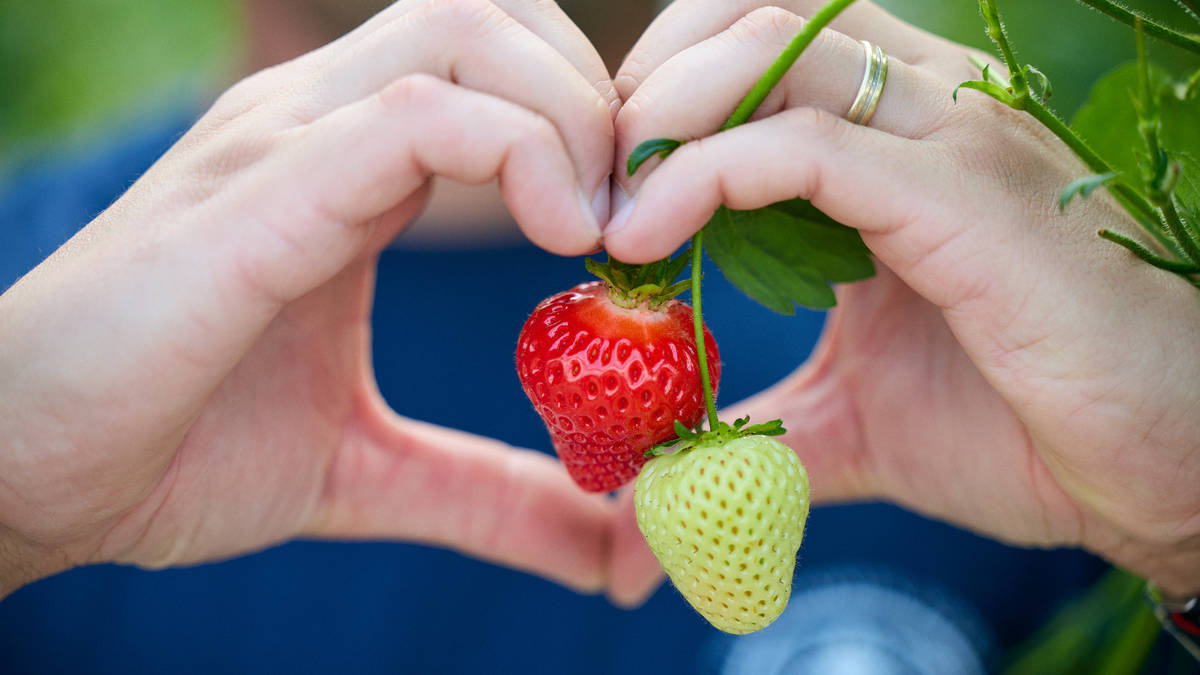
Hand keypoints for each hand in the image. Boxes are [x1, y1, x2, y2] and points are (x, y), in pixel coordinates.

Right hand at [0, 0, 621, 596]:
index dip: (588, 121)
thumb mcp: (366, 469)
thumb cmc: (177, 448)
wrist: (27, 474)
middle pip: (494, 11)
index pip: (493, 58)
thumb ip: (488, 492)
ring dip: (570, 115)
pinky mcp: (259, 194)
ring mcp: (281, 143)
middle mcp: (314, 122)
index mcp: (343, 163)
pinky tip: (562, 240)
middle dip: (593, 96)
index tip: (632, 230)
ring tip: (595, 232)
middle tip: (628, 218)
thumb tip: (602, 552)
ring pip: (466, 30)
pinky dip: (518, 154)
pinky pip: (415, 116)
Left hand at [605, 0, 1199, 601]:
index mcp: (896, 143)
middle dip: (651, 79)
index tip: (605, 188)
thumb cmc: (1024, 427)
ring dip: (665, 111)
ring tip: (611, 207)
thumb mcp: (852, 417)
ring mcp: (950, 141)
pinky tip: (640, 236)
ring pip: (776, 45)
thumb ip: (753, 426)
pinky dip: (703, 174)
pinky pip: (803, 145)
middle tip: (597, 181)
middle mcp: (926, 111)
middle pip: (755, 11)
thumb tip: (654, 485)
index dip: (661, 94)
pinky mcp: (961, 195)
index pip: (758, 45)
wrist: (1159, 470)